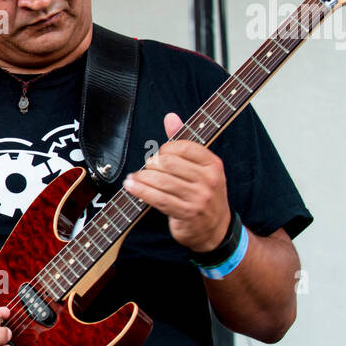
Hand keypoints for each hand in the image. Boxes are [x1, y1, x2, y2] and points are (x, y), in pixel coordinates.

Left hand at [123, 111, 231, 252]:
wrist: (214, 229)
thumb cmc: (203, 194)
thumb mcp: (200, 168)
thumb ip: (185, 141)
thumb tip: (170, 117)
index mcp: (213, 164)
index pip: (184, 146)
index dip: (166, 148)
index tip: (159, 155)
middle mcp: (209, 179)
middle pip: (169, 163)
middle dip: (151, 164)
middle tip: (146, 169)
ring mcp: (199, 197)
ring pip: (161, 181)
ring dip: (141, 178)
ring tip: (132, 178)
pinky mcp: (186, 213)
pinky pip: (157, 198)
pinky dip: (141, 191)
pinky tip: (131, 187)